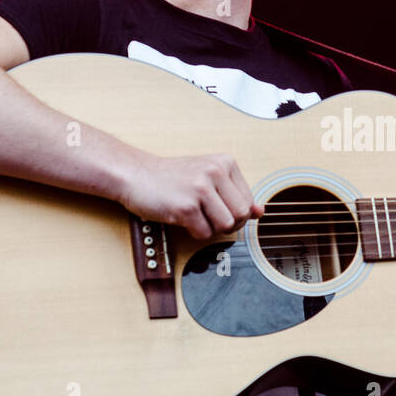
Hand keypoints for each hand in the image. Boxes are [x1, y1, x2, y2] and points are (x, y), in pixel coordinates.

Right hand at [118, 153, 262, 239]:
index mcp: (224, 163)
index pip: (248, 200)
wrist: (136, 174)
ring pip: (226, 225)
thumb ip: (234, 194)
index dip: (237, 213)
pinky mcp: (185, 206)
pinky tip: (184, 219)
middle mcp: (215, 172)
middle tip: (210, 219)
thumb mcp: (208, 178)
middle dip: (228, 224)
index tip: (220, 210)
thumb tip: (260, 212)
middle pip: (241, 215)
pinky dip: (195, 232)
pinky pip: (204, 233)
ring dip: (211, 229)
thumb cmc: (172, 178)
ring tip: (197, 218)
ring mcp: (200, 188)